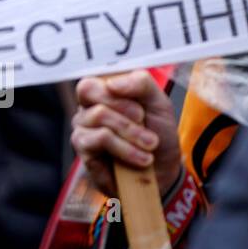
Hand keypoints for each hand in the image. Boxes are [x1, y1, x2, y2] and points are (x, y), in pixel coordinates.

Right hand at [72, 71, 181, 196]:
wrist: (165, 171)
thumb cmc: (158, 134)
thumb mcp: (159, 103)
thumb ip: (141, 83)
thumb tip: (112, 84)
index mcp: (103, 90)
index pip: (95, 77)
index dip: (119, 90)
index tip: (142, 108)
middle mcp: (87, 106)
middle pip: (89, 90)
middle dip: (124, 107)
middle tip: (144, 122)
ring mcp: (82, 127)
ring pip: (99, 115)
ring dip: (131, 132)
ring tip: (149, 146)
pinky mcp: (83, 149)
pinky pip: (99, 139)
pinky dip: (125, 149)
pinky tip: (140, 159)